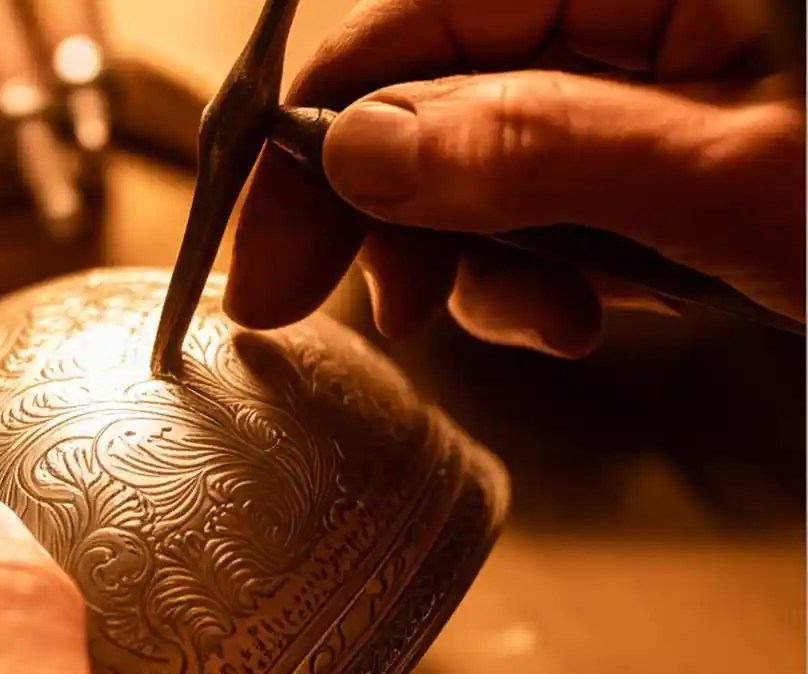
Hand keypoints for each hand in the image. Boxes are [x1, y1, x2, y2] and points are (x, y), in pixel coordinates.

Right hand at [227, 0, 804, 356]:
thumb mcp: (731, 177)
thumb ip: (534, 149)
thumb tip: (365, 151)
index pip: (423, 21)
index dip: (323, 132)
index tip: (265, 241)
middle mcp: (629, 17)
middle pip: (435, 101)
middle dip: (388, 214)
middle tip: (345, 309)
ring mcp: (635, 98)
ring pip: (478, 173)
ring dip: (473, 264)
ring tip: (536, 320)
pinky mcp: (646, 170)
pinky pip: (541, 218)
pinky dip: (534, 282)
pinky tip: (576, 314)